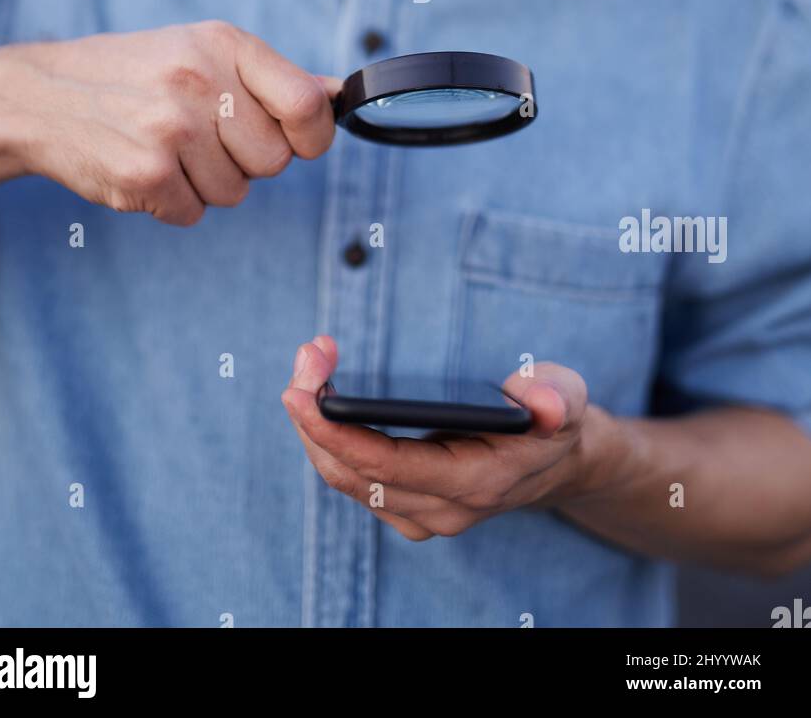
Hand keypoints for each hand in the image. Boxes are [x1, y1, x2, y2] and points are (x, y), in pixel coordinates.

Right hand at [0, 23, 338, 223]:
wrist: (41, 95)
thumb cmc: (134, 73)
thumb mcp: (202, 50)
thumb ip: (272, 76)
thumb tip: (339, 94)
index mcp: (224, 45)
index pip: (307, 104)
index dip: (312, 134)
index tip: (297, 138)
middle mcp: (201, 82)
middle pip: (275, 161)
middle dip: (245, 161)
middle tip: (203, 137)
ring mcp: (172, 128)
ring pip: (234, 192)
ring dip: (205, 184)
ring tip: (167, 148)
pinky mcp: (144, 173)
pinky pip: (192, 214)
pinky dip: (171, 204)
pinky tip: (144, 169)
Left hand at [282, 336, 595, 540]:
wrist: (556, 462)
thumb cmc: (554, 422)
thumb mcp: (568, 401)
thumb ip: (558, 399)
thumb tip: (544, 403)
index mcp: (474, 484)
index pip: (387, 467)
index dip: (337, 433)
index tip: (301, 394)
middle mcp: (441, 509)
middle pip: (351, 472)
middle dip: (314, 416)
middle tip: (306, 356)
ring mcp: (420, 512)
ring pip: (343, 477)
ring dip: (314, 423)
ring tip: (311, 361)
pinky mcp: (405, 502)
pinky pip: (350, 476)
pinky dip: (328, 434)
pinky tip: (322, 391)